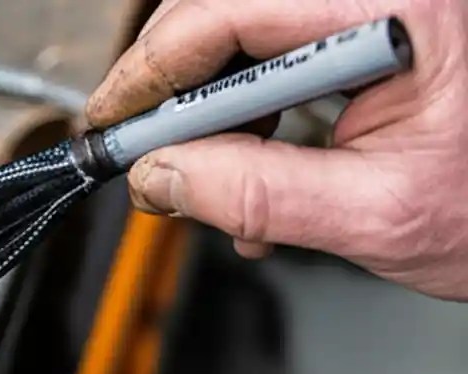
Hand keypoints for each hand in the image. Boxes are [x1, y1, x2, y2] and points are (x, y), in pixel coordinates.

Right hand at [87, 0, 467, 299]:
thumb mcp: (379, 216)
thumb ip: (258, 193)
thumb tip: (164, 175)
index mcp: (398, 7)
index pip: (229, 12)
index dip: (151, 72)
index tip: (111, 124)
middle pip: (226, 9)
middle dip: (174, 90)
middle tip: (147, 158)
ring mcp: (377, 6)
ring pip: (244, 30)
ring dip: (210, 111)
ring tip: (211, 186)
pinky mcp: (373, 25)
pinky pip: (280, 49)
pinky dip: (250, 113)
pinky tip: (253, 171)